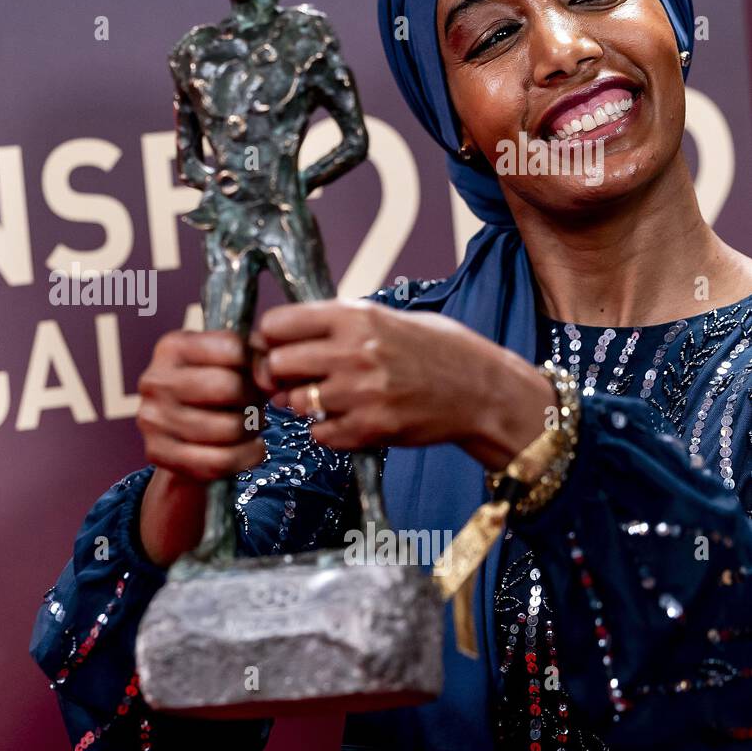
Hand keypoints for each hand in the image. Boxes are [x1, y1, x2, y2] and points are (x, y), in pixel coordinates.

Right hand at [134, 329, 267, 565]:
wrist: (188, 457)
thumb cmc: (222, 404)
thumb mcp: (235, 372)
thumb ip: (256, 360)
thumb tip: (274, 366)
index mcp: (173, 345)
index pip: (231, 348)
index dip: (258, 368)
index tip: (264, 382)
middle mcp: (153, 378)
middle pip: (229, 388)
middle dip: (253, 404)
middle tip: (256, 413)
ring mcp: (149, 418)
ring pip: (224, 427)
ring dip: (249, 435)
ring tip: (251, 434)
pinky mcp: (156, 455)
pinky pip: (215, 461)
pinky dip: (241, 461)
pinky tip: (248, 455)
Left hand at [249, 299, 551, 470]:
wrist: (483, 390)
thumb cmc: (435, 349)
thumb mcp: (386, 317)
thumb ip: (337, 323)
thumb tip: (283, 335)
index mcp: (355, 316)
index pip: (277, 323)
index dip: (268, 339)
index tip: (274, 347)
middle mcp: (354, 351)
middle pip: (277, 365)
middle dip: (277, 375)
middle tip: (289, 380)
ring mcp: (362, 392)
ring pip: (294, 402)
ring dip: (300, 404)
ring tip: (320, 399)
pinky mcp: (372, 428)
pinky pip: (320, 433)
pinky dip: (325, 430)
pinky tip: (344, 420)